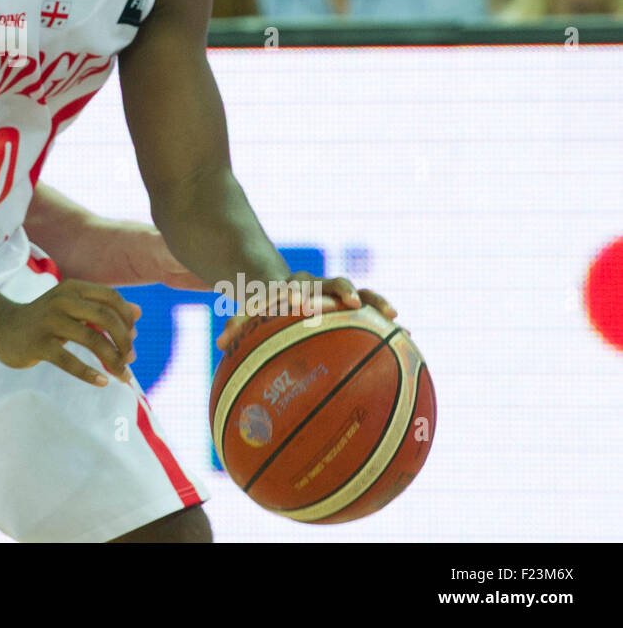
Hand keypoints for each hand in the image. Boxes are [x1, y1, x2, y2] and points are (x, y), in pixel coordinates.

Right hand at [0, 280, 140, 386]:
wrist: (2, 327)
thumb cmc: (45, 318)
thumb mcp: (73, 306)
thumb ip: (103, 308)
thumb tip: (139, 312)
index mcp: (73, 288)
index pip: (111, 298)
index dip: (127, 318)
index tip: (132, 338)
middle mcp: (62, 300)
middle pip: (106, 317)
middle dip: (124, 341)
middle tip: (130, 359)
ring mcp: (50, 322)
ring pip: (92, 340)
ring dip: (112, 360)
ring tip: (122, 375)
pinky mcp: (39, 344)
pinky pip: (70, 361)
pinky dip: (89, 373)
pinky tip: (102, 382)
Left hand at [215, 272, 397, 351]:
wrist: (278, 283)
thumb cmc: (262, 306)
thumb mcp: (248, 312)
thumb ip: (237, 326)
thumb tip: (220, 344)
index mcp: (283, 286)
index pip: (286, 286)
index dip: (292, 293)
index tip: (297, 300)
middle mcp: (310, 284)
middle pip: (327, 283)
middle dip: (338, 291)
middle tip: (349, 303)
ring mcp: (330, 290)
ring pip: (353, 289)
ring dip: (369, 298)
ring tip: (391, 314)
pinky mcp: (347, 298)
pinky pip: (369, 304)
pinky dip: (383, 314)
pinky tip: (407, 334)